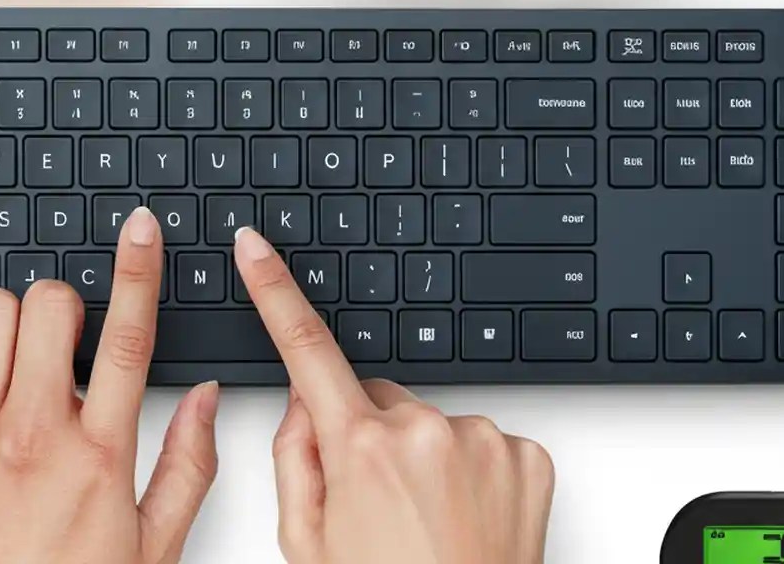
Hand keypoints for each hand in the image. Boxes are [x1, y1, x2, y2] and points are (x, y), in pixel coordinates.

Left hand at [0, 208, 218, 563]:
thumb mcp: (155, 541)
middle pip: (50, 307)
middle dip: (70, 303)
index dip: (139, 270)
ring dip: (15, 320)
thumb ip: (190, 462)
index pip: (128, 337)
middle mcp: (32, 434)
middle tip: (77, 336)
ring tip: (29, 357)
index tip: (141, 229)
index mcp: (99, 453)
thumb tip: (208, 397)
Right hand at [234, 227, 555, 563]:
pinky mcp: (526, 452)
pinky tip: (467, 517)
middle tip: (380, 505)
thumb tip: (302, 406)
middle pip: (378, 402)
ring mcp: (483, 438)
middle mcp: (425, 430)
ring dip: (426, 457)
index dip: (275, 290)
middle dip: (370, 436)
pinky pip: (483, 440)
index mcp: (360, 449)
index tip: (257, 248)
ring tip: (429, 521)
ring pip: (433, 423)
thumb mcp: (309, 543)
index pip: (306, 351)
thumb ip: (294, 459)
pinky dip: (472, 469)